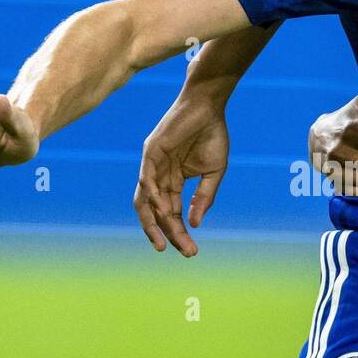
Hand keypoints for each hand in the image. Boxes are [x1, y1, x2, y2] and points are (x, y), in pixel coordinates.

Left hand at [134, 94, 229, 255]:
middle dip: (167, 234)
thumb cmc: (212, 135)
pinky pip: (147, 179)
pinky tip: (164, 211)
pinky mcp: (150, 152)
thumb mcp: (213, 173)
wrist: (208, 106)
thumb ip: (204, 198)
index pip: (172, 213)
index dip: (180, 233)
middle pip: (157, 213)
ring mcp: (152, 165)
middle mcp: (159, 176)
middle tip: (182, 252)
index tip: (191, 251)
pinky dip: (153, 196)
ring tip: (163, 242)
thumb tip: (195, 223)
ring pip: (145, 201)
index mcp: (174, 181)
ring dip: (152, 223)